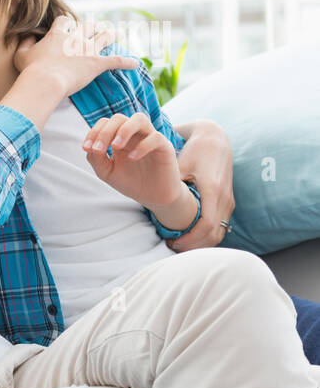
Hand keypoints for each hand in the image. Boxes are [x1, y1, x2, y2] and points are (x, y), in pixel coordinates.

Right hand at [14, 15, 135, 96]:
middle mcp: (75, 38)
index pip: (64, 21)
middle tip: (97, 28)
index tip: (65, 27)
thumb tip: (28, 37)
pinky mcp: (96, 63)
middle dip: (93, 26)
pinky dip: (126, 62)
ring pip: (105, 37)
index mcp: (57, 35)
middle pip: (88, 26)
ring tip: (119, 34)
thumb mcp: (21, 55)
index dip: (66, 24)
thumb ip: (25, 43)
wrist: (45, 81)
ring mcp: (87, 49)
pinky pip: (115, 60)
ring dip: (113, 35)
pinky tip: (135, 63)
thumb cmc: (31, 70)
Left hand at [83, 112, 194, 225]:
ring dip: (124, 130)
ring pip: (139, 118)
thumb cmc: (130, 182)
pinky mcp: (165, 147)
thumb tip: (89, 147)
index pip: (105, 123)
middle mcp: (134, 134)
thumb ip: (96, 159)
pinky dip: (142, 146)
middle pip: (119, 118)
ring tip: (115, 146)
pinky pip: (155, 137)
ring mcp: (150, 138)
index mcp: (119, 137)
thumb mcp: (107, 172)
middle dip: (105, 131)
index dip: (94, 132)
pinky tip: (132, 158)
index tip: (87, 148)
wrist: (152, 196)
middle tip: (98, 149)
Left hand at [168, 119, 235, 251]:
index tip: (172, 242)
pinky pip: (221, 226)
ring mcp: (229, 201)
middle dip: (194, 246)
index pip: (206, 225)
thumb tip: (157, 198)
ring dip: (201, 244)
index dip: (189, 238)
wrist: (216, 139)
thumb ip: (173, 181)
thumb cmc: (196, 150)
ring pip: (220, 232)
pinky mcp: (228, 201)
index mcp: (213, 191)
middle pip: (214, 234)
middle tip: (171, 247)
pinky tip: (191, 237)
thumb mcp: (182, 164)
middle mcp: (225, 199)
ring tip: (179, 245)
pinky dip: (207, 236)